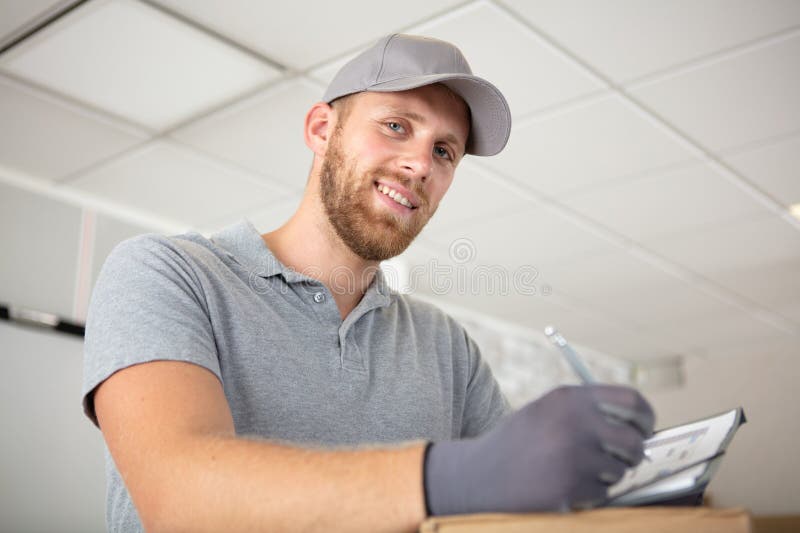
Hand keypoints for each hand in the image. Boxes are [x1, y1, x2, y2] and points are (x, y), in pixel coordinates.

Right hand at [424, 384, 654, 514]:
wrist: (481, 474)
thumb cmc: (520, 442)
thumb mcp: (548, 410)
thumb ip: (588, 411)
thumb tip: (640, 429)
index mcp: (569, 398)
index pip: (631, 401)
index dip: (646, 417)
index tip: (646, 429)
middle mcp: (574, 423)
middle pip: (634, 441)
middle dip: (633, 454)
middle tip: (622, 459)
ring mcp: (573, 456)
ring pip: (620, 471)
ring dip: (606, 475)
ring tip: (575, 470)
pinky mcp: (570, 487)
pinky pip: (602, 493)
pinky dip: (589, 494)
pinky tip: (563, 485)